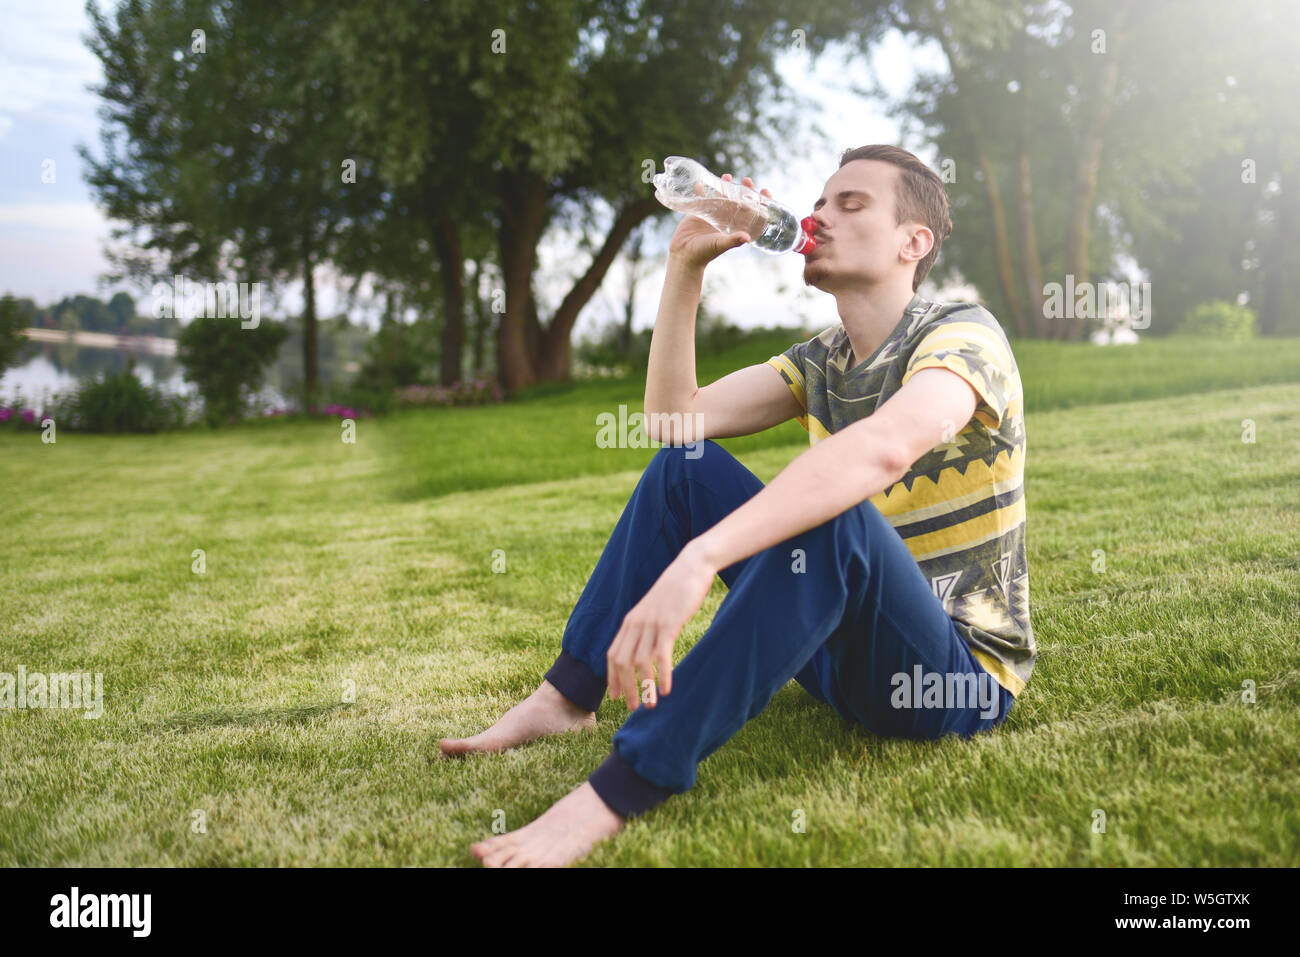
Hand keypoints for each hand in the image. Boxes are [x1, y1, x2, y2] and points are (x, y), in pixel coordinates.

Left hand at [606, 543, 717, 710]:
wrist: (691, 566)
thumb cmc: (676, 590)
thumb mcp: (655, 608)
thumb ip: (647, 626)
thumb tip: (646, 645)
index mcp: (630, 621)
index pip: (612, 655)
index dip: (612, 678)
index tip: (615, 697)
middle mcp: (636, 623)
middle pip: (621, 662)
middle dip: (625, 688)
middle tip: (632, 708)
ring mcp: (651, 623)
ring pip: (640, 662)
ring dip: (643, 687)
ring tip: (650, 705)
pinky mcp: (669, 624)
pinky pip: (661, 655)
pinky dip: (662, 675)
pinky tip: (666, 690)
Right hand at [667, 174, 772, 269]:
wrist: (685, 256)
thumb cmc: (705, 253)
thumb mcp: (720, 245)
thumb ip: (733, 241)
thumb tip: (747, 238)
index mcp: (734, 227)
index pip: (751, 213)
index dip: (760, 202)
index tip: (765, 191)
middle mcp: (725, 220)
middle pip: (738, 201)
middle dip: (744, 190)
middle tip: (747, 180)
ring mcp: (712, 215)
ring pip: (721, 197)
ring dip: (724, 186)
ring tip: (727, 176)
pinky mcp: (698, 213)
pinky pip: (700, 198)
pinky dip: (700, 191)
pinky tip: (700, 183)